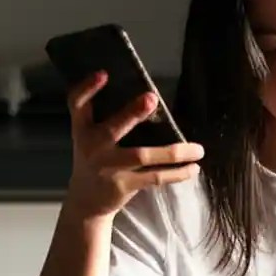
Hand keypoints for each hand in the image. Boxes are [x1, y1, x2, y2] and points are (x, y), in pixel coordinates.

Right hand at [63, 70, 203, 221]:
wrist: (86, 201)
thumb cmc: (97, 160)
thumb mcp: (91, 138)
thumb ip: (110, 119)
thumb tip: (152, 99)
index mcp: (83, 128)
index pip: (77, 103)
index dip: (87, 88)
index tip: (104, 73)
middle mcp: (92, 146)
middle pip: (113, 128)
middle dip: (132, 113)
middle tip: (151, 98)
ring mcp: (107, 167)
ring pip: (142, 155)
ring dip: (173, 152)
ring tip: (198, 149)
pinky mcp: (122, 185)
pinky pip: (154, 177)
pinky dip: (176, 173)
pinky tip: (193, 168)